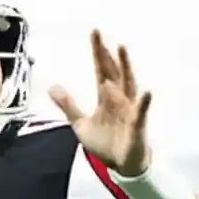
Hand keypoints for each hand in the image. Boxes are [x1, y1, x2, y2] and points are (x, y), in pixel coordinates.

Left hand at [47, 30, 152, 177]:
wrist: (122, 165)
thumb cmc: (106, 144)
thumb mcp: (81, 124)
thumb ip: (68, 105)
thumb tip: (52, 87)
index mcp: (106, 97)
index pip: (101, 70)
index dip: (97, 52)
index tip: (94, 33)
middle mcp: (119, 99)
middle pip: (113, 72)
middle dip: (107, 54)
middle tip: (100, 35)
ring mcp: (130, 110)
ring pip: (128, 85)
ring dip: (125, 67)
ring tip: (122, 49)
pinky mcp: (137, 125)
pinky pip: (141, 112)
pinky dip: (143, 102)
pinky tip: (146, 92)